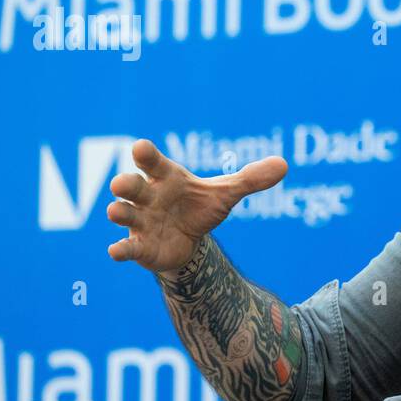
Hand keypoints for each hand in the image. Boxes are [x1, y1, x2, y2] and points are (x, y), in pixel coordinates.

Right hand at [106, 139, 287, 273]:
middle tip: (121, 184)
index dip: (145, 155)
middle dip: (125, 184)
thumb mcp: (226, 194)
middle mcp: (148, 196)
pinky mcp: (140, 247)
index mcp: (166, 178)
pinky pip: (125, 248)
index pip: (152, 162)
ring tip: (117, 211)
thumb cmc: (200, 207)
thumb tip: (284, 165)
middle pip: (130, 186)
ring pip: (122, 213)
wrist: (190, 240)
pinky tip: (116, 252)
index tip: (141, 148)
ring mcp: (140, 221)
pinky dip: (120, 250)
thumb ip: (250, 179)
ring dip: (118, 212)